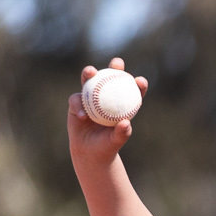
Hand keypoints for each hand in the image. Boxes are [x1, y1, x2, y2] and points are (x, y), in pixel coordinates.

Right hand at [67, 58, 145, 172]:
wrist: (89, 152)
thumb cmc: (107, 145)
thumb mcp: (115, 141)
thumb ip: (122, 133)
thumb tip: (126, 123)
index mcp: (121, 105)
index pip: (132, 92)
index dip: (137, 84)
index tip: (140, 81)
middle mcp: (105, 98)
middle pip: (110, 79)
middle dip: (115, 67)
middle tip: (117, 63)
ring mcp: (89, 98)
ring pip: (89, 81)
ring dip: (89, 73)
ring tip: (91, 72)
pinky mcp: (75, 103)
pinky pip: (76, 100)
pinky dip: (78, 106)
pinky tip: (82, 115)